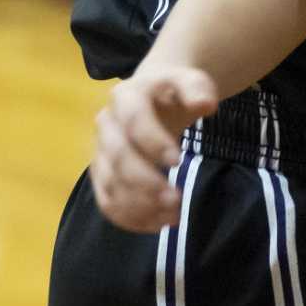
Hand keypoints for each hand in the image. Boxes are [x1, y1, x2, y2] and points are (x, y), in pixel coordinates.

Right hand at [91, 68, 218, 231]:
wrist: (153, 97)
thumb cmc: (174, 92)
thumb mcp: (190, 81)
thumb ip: (198, 88)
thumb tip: (206, 105)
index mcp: (126, 96)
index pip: (134, 120)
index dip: (153, 142)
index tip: (178, 161)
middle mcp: (106, 124)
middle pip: (118, 157)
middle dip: (145, 182)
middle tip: (176, 200)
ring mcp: (100, 151)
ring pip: (110, 184)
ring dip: (139, 206)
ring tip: (173, 217)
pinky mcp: (102, 175)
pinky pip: (107, 202)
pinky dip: (129, 218)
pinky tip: (157, 224)